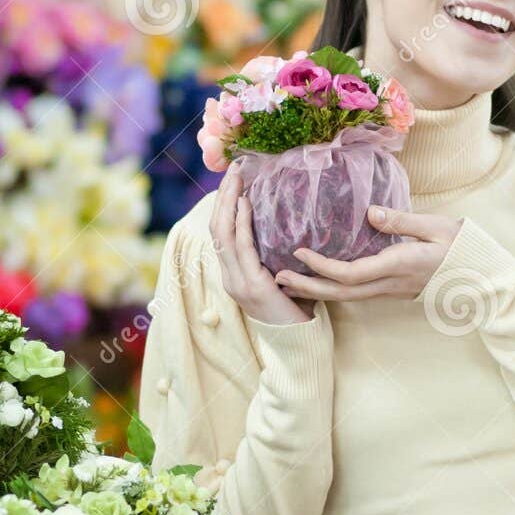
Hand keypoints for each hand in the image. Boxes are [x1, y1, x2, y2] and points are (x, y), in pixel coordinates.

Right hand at [209, 164, 313, 324]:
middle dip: (224, 196)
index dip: (223, 205)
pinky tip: (247, 204)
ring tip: (237, 178)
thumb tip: (289, 224)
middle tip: (234, 169)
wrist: (297, 345)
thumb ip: (276, 255)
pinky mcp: (251, 287)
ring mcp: (237, 282)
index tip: (234, 179)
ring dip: (230, 203)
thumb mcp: (281, 277)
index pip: (221, 233)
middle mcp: (230, 277)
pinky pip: (242, 249)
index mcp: (233, 274)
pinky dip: (243, 224)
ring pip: (223, 235)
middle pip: (217, 228)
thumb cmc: (296, 311)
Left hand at [275, 206, 462, 301]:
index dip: (322, 266)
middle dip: (308, 287)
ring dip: (316, 290)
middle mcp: (390, 284)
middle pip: (341, 293)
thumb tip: (370, 211)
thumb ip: (402, 220)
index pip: (351, 274)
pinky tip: (318, 279)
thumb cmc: (462, 248)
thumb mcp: (436, 227)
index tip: (299, 252)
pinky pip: (356, 293)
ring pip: (347, 297)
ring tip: (289, 281)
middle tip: (278, 278)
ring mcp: (390, 291)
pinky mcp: (391, 290)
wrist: (482, 276)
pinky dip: (332, 288)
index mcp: (398, 267)